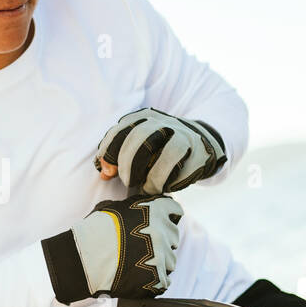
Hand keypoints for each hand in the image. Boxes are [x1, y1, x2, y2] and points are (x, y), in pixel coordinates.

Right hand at [40, 193, 182, 304]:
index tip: (158, 224)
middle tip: (141, 247)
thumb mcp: (114, 207)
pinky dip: (154, 281)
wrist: (83, 260)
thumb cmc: (94, 232)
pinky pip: (165, 281)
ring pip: (170, 261)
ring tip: (136, 264)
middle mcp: (164, 232)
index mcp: (156, 211)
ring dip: (158, 262)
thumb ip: (136, 206)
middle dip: (161, 241)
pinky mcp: (157, 278)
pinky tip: (138, 277)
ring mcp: (162, 256)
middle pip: (173, 237)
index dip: (166, 218)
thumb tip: (143, 206)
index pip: (175, 211)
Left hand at [94, 108, 225, 194]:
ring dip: (150, 176)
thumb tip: (104, 174)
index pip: (119, 130)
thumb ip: (118, 157)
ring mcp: (182, 135)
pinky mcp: (197, 152)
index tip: (106, 171)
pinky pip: (180, 169)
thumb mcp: (138, 147)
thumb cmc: (160, 150)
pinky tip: (161, 188)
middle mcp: (162, 122)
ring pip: (164, 153)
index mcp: (143, 117)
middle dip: (128, 164)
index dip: (108, 152)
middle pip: (139, 137)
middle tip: (127, 182)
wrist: (200, 145)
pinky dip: (167, 181)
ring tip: (144, 188)